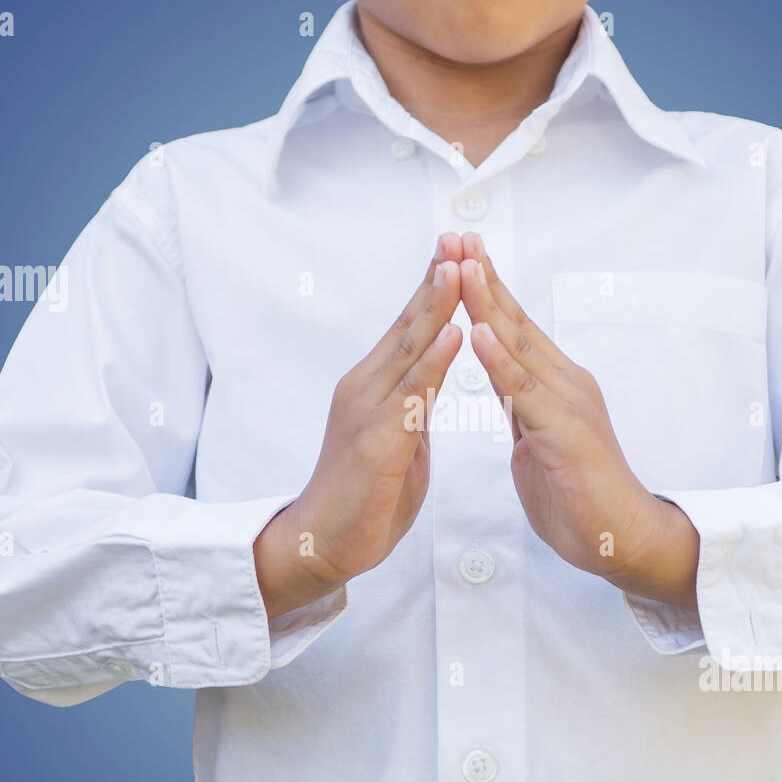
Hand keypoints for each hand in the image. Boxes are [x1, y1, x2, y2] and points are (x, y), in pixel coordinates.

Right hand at [255, 233, 464, 617]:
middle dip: (436, 279)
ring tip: (459, 266)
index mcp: (374, 388)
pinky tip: (453, 335)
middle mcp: (365, 388)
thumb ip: (414, 409)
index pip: (409, 327)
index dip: (434, 288)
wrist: (322, 547)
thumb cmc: (363, 499)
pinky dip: (433, 363)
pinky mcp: (376, 444)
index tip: (459, 249)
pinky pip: (409, 397)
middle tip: (460, 234)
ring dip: (435, 306)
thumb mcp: (400, 443)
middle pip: (407, 324)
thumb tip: (430, 385)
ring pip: (407, 350)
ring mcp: (368, 412)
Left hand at [458, 233, 699, 606]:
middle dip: (483, 278)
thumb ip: (522, 412)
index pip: (514, 329)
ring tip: (461, 264)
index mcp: (555, 386)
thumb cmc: (579, 500)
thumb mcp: (538, 445)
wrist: (621, 541)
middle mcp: (565, 382)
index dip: (485, 292)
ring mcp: (568, 402)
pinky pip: (523, 390)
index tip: (457, 255)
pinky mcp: (565, 430)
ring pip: (519, 344)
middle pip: (516, 321)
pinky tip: (479, 330)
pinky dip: (499, 359)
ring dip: (487, 303)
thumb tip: (505, 391)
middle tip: (457, 235)